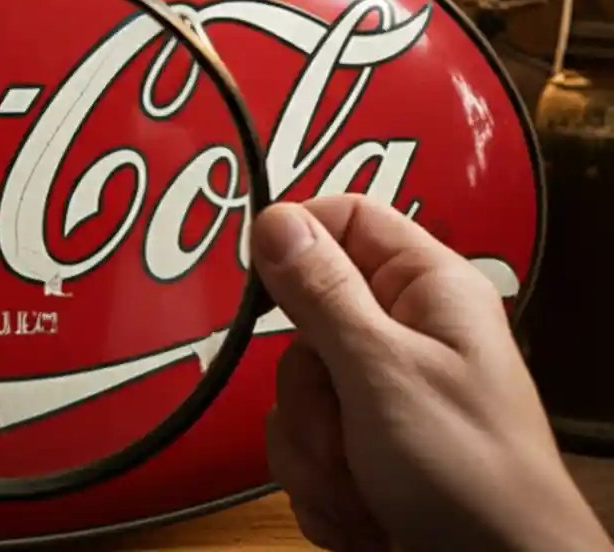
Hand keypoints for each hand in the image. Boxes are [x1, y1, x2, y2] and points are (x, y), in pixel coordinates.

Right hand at [251, 194, 610, 551]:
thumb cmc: (466, 471)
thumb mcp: (381, 373)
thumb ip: (322, 294)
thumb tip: (274, 217)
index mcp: (425, 290)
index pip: (347, 218)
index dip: (297, 242)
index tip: (262, 289)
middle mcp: (403, 334)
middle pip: (304, 322)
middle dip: (306, 395)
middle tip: (341, 431)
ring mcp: (382, 395)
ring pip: (296, 394)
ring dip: (312, 453)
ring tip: (361, 488)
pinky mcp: (364, 448)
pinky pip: (303, 446)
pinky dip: (321, 488)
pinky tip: (362, 513)